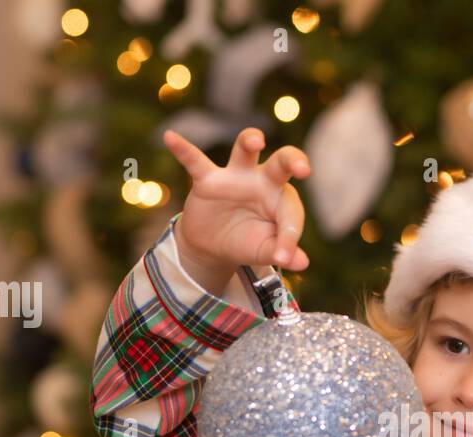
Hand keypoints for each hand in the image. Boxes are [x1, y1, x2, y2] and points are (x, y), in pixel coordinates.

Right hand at [163, 126, 310, 278]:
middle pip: (282, 162)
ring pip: (245, 150)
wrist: (213, 246)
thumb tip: (302, 262)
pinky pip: (195, 161)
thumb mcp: (264, 251)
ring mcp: (235, 177)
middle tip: (302, 169)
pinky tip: (170, 137)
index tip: (283, 258)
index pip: (291, 213)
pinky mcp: (208, 180)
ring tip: (256, 140)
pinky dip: (182, 149)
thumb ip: (282, 252)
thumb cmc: (247, 242)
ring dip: (249, 141)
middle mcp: (263, 181)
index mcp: (282, 200)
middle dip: (294, 160)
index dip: (289, 237)